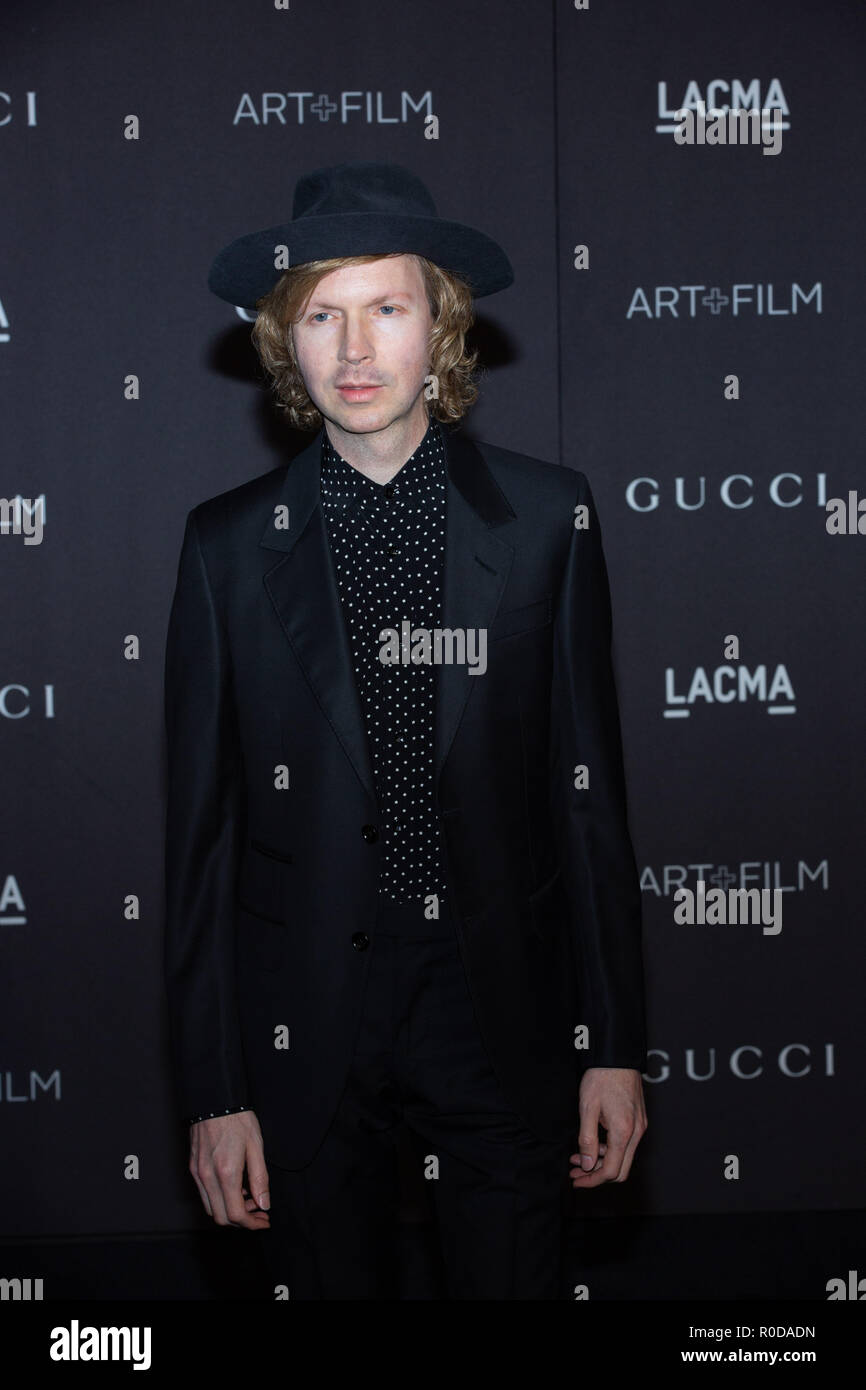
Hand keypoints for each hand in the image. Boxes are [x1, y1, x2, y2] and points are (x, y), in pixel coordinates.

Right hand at [189, 1110, 270, 1228]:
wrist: (214, 1099)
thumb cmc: (237, 1119)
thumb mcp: (256, 1146)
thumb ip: (260, 1178)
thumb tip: (264, 1204)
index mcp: (226, 1173)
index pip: (236, 1215)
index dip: (252, 1224)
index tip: (264, 1220)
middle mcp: (208, 1177)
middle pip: (221, 1218)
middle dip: (242, 1222)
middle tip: (259, 1213)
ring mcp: (197, 1173)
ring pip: (211, 1208)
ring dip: (230, 1211)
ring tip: (249, 1198)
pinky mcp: (193, 1168)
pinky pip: (205, 1194)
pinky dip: (219, 1199)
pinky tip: (234, 1188)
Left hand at [569, 1067, 646, 1187]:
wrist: (617, 1056)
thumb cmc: (601, 1078)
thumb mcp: (587, 1108)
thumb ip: (587, 1139)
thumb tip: (586, 1165)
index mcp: (624, 1131)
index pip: (611, 1171)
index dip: (592, 1180)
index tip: (576, 1180)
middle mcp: (637, 1132)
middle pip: (621, 1170)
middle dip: (596, 1174)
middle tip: (575, 1170)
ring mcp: (640, 1126)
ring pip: (623, 1158)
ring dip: (601, 1162)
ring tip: (578, 1156)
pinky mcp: (639, 1120)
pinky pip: (626, 1145)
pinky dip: (609, 1150)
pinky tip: (593, 1143)